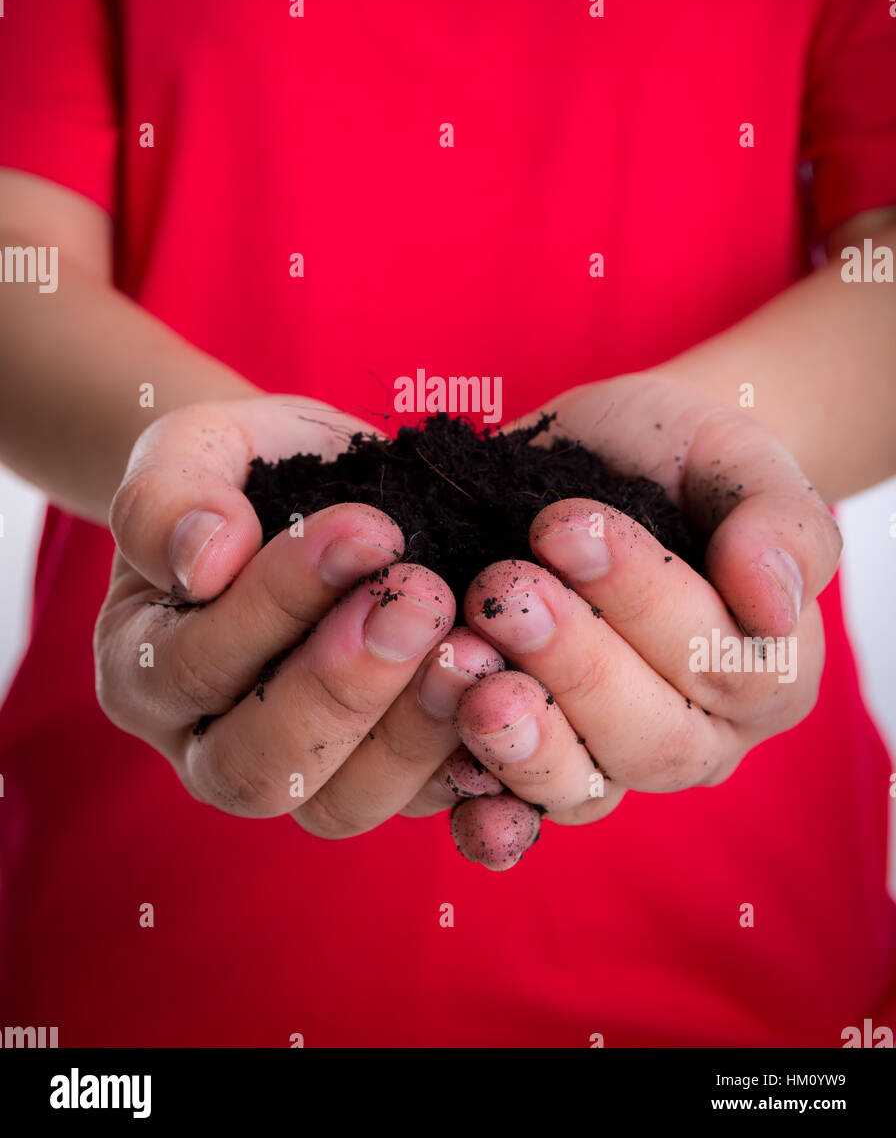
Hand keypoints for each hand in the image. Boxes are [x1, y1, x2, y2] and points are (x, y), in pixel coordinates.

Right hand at [94, 395, 503, 835]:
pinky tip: (518, 695)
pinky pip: (426, 804)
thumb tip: (203, 559)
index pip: (196, 665)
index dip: (279, 604)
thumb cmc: (248, 470)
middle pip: (261, 767)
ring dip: (415, 730)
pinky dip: (473, 761)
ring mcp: (302, 777)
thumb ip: (170, 495)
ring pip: (343, 805)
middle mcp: (209, 746)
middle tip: (424, 599)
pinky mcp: (384, 780)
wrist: (321, 490)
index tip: (366, 529)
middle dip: (346, 685)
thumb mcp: (195, 450)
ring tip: (477, 644)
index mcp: (142, 670)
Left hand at [402, 372, 842, 868]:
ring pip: (583, 789)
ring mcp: (617, 763)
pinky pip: (517, 817)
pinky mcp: (538, 764)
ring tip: (460, 665)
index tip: (563, 526)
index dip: (640, 599)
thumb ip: (781, 528)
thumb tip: (773, 607)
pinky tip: (449, 775)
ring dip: (520, 736)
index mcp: (769, 675)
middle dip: (572, 663)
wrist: (608, 457)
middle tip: (502, 590)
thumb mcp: (744, 462)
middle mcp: (702, 738)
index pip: (719, 663)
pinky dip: (484, 812)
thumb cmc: (685, 459)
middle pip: (650, 737)